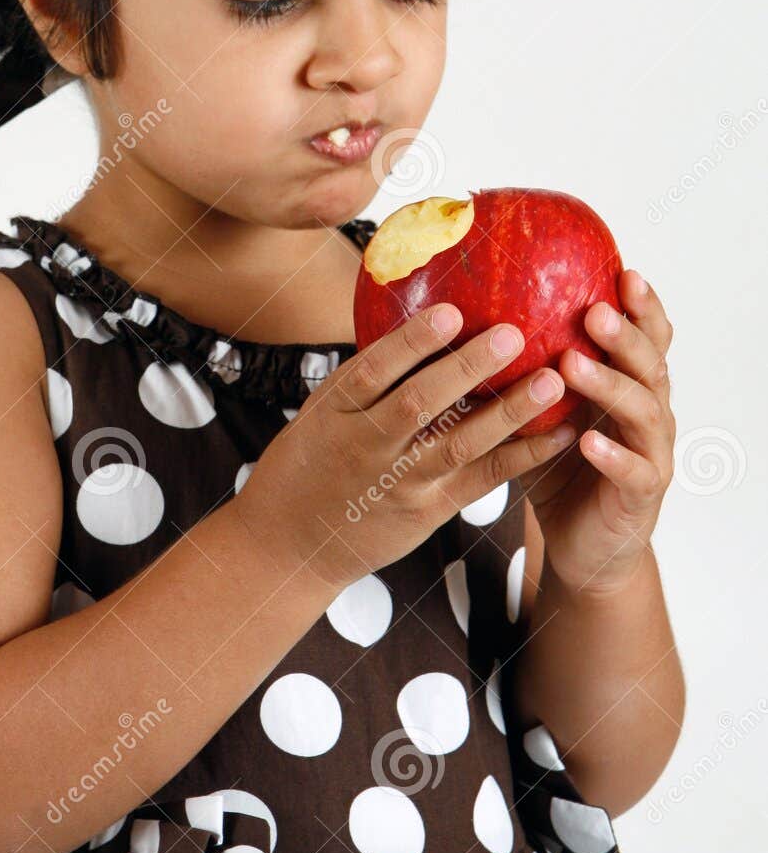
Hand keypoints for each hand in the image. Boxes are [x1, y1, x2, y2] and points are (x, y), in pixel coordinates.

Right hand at [233, 306, 572, 594]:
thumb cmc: (312, 460)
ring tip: (552, 382)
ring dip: (509, 413)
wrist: (292, 541)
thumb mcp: (322, 410)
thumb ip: (366, 375)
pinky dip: (522, 457)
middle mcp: (369, 446)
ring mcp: (402, 482)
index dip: (411, 342)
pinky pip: (482, 481)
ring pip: (459, 445)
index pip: (373, 371)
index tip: (450, 312)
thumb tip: (418, 314)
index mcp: (338, 412)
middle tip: (513, 335)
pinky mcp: (430, 510)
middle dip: (467, 369)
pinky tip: (559, 434)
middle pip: (420, 404)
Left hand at [524, 269, 675, 596]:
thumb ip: (526, 374)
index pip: (647, 337)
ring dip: (609, 385)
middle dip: (624, 336)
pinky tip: (586, 441)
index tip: (621, 271)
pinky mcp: (642, 495)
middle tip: (594, 312)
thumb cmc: (561, 471)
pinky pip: (633, 471)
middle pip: (650, 364)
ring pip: (643, 411)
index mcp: (630, 386)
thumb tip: (471, 323)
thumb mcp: (541, 415)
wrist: (587, 545)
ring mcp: (652, 453)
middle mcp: (650, 413)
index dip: (641, 306)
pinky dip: (611, 454)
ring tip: (574, 365)